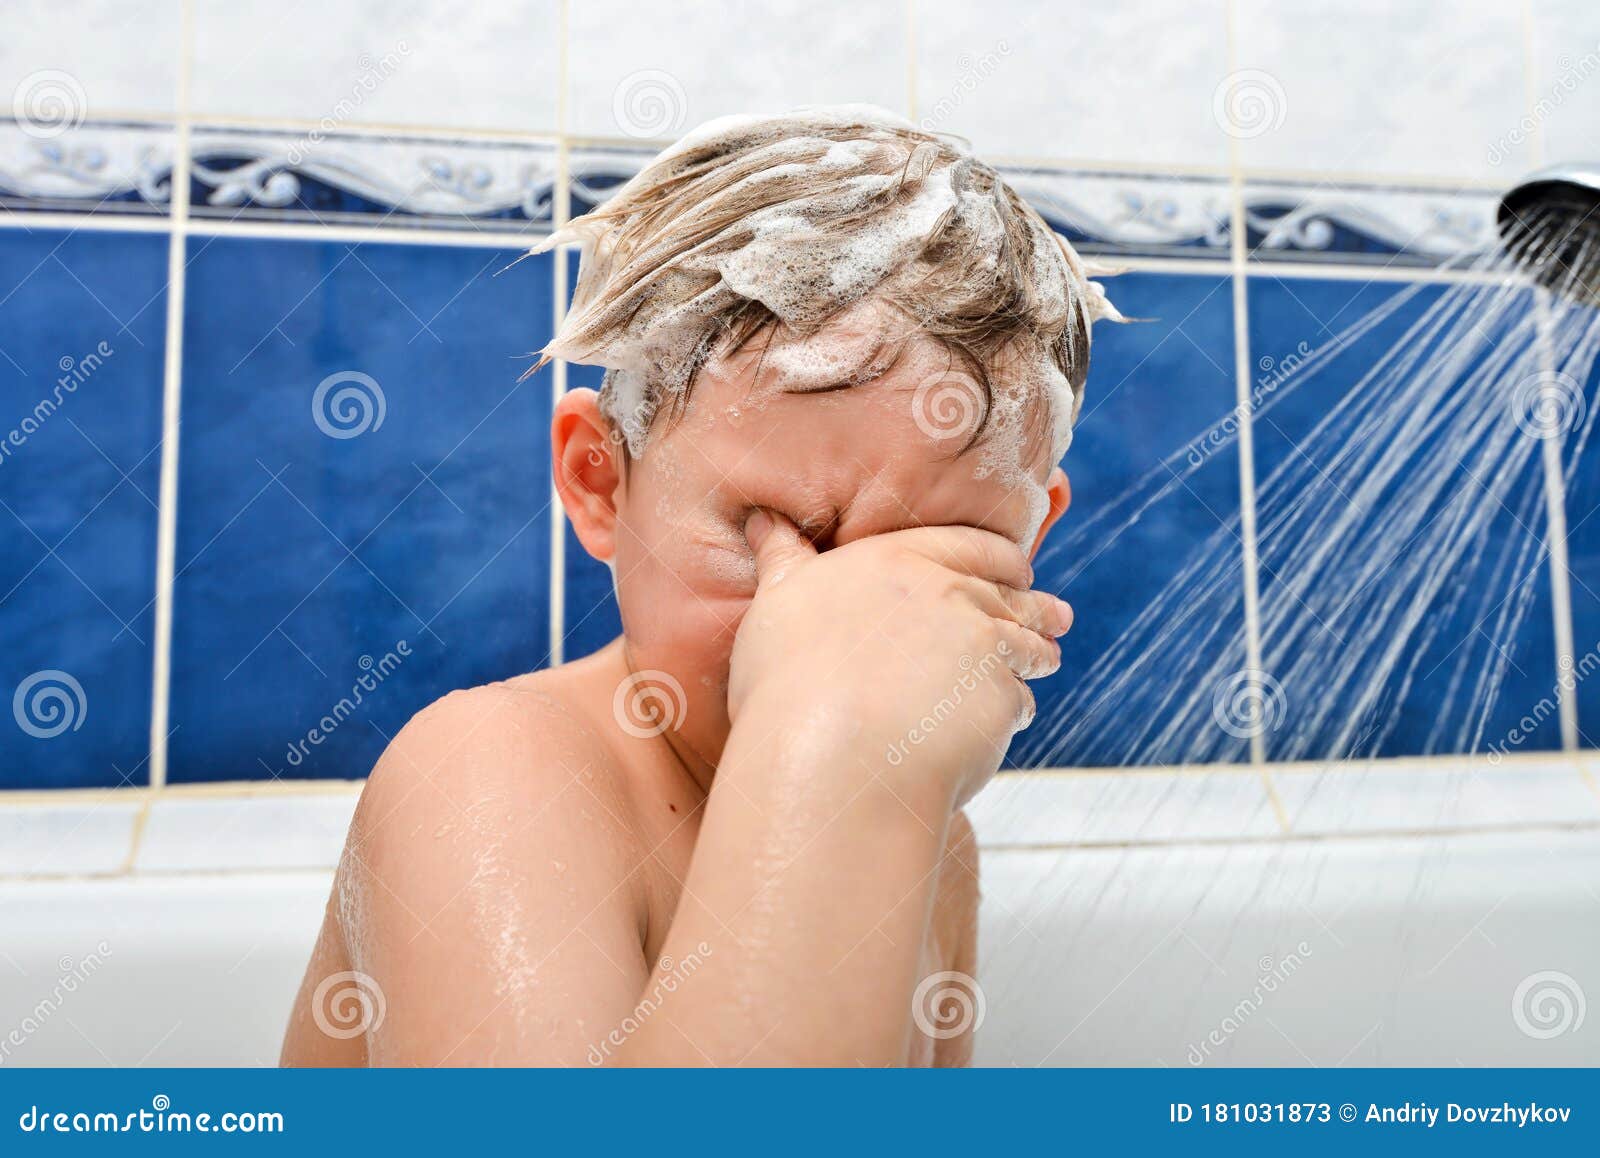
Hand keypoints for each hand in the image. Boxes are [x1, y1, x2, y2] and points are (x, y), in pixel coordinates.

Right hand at [726, 510, 1072, 807]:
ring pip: (1027, 645)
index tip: (1015, 566)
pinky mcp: (1003, 700)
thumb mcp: (776, 604)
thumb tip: (765, 519)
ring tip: (1049, 659)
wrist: (830, 758)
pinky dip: (1017, 708)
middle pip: (1010, 595)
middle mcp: (952, 595)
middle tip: (1057, 614)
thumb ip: (783, 560)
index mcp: (900, 560)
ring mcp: (984, 647)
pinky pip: (1019, 701)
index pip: (967, 545)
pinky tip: (1015, 717)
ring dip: (1040, 652)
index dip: (998, 557)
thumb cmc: (790, 683)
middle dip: (1036, 605)